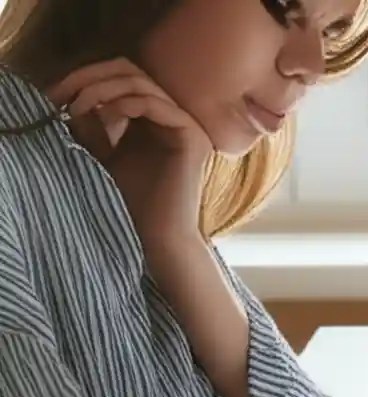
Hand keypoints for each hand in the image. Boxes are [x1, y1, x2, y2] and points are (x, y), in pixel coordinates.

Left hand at [48, 58, 213, 243]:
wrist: (158, 234)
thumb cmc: (133, 202)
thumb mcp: (104, 155)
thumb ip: (95, 125)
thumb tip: (77, 95)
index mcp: (155, 120)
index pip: (123, 79)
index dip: (88, 78)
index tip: (57, 94)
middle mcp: (175, 118)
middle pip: (134, 72)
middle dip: (94, 77)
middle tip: (65, 94)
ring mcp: (187, 125)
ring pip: (143, 83)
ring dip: (105, 89)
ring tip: (81, 107)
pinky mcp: (192, 135)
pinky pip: (157, 104)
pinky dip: (126, 103)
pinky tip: (106, 115)